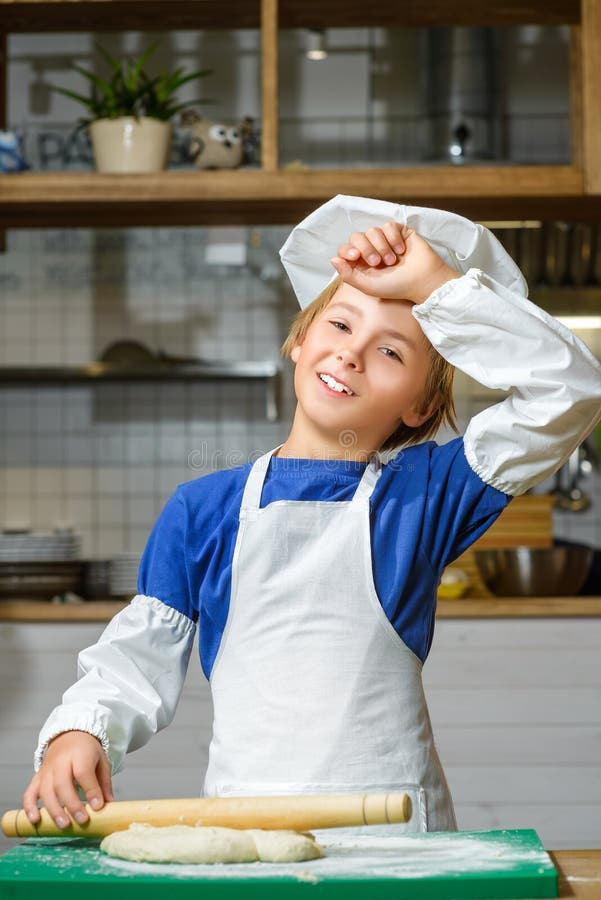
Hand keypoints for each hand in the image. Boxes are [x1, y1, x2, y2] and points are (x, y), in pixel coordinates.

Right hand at [23, 730, 112, 828]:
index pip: (83, 772)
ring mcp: (46, 770)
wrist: (69, 735)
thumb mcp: (101, 761)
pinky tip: (35, 820)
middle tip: (82, 820)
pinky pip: (29, 793)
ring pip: (45, 791)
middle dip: (72, 804)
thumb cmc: (87, 751)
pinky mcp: (37, 777)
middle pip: (62, 784)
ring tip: (64, 825)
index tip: (98, 807)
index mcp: (80, 754)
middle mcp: (60, 761)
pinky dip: (30, 807)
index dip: (90, 790)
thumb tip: (108, 805)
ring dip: (54, 810)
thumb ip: (104, 783)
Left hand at [331, 222, 459, 303]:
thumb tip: (333, 259)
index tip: (355, 256)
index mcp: (361, 263)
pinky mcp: (398, 231)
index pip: (345, 250)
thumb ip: (348, 275)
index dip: (347, 250)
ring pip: (372, 230)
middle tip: (379, 263)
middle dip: (366, 249)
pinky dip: (393, 238)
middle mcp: (371, 249)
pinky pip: (388, 226)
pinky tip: (401, 250)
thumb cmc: (396, 286)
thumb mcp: (368, 285)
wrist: (422, 280)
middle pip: (357, 237)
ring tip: (393, 261)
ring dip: (382, 246)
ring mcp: (384, 240)